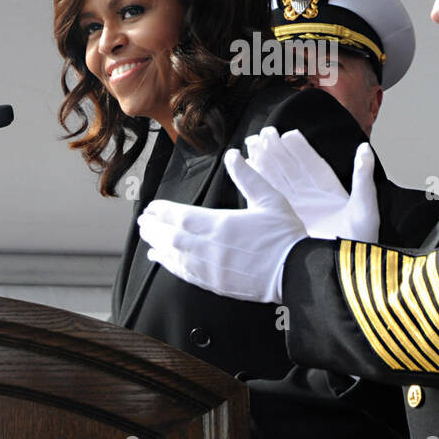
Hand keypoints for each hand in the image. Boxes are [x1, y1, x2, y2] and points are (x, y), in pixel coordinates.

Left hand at [137, 149, 303, 302]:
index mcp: (221, 224)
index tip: (151, 207)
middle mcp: (210, 247)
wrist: (296, 273)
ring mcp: (211, 268)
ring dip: (157, 245)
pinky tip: (160, 259)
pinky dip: (169, 265)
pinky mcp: (215, 283)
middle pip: (171, 236)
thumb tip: (233, 155)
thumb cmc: (285, 236)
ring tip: (147, 236)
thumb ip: (248, 177)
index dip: (163, 211)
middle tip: (142, 221)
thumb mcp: (270, 199)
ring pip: (174, 255)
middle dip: (154, 228)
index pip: (181, 216)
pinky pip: (184, 273)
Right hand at [244, 127, 379, 241]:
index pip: (313, 165)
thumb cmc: (358, 245)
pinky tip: (249, 171)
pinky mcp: (285, 225)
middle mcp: (312, 201)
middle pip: (291, 170)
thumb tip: (364, 149)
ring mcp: (297, 212)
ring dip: (266, 163)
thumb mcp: (365, 210)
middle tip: (262, 133)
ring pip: (278, 182)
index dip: (301, 149)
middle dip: (277, 151)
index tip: (287, 134)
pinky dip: (259, 186)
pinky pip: (270, 201)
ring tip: (252, 145)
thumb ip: (363, 178)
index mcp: (331, 195)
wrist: (342, 276)